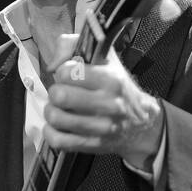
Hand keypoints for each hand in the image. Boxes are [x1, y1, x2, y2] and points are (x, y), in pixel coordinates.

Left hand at [42, 32, 163, 170]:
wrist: (140, 123)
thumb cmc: (116, 87)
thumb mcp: (104, 58)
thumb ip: (74, 45)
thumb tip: (53, 64)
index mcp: (110, 79)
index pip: (68, 72)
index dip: (62, 72)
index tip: (69, 76)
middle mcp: (108, 104)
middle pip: (60, 96)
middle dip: (55, 92)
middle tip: (61, 93)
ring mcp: (101, 127)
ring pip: (56, 118)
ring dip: (51, 112)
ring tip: (58, 109)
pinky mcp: (92, 145)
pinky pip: (59, 141)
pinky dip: (51, 132)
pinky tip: (56, 126)